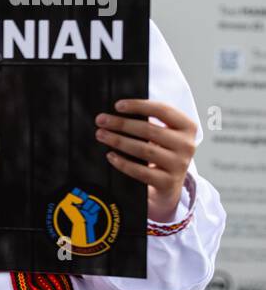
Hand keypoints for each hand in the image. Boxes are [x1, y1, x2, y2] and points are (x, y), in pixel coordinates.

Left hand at [96, 99, 196, 222]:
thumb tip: (117, 113)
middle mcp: (187, 145)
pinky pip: (141, 171)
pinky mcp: (168, 182)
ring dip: (118, 141)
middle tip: (101, 120)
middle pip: (150, 130)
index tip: (117, 106)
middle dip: (122, 124)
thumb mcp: (164, 135)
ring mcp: (179, 165)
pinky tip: (110, 156)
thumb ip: (149, 122)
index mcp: (188, 127)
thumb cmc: (162, 152)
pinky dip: (123, 163)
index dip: (139, 106)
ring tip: (101, 135)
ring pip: (144, 150)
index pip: (163, 110)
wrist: (170, 184)